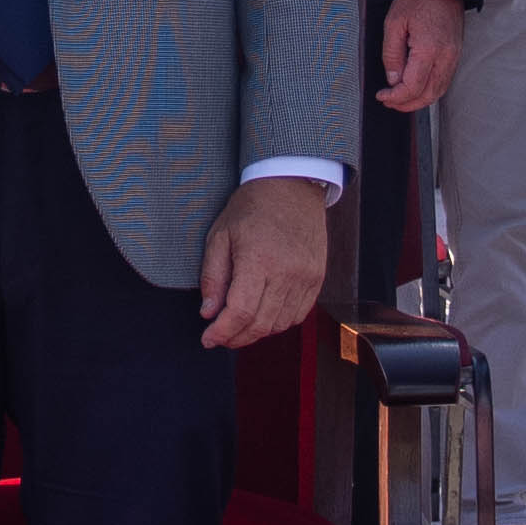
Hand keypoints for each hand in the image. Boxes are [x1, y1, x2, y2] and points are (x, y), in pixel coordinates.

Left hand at [193, 175, 330, 352]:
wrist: (291, 185)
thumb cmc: (251, 207)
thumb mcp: (220, 235)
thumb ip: (213, 276)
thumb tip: (208, 313)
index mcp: (258, 260)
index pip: (240, 312)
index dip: (222, 332)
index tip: (208, 339)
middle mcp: (287, 272)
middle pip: (261, 324)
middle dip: (236, 338)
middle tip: (220, 337)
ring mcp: (306, 277)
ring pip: (280, 324)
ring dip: (257, 333)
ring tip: (239, 327)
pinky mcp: (317, 278)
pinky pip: (299, 315)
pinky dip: (279, 323)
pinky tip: (263, 316)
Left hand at [376, 0, 462, 115]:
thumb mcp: (394, 23)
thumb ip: (391, 55)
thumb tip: (393, 80)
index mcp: (429, 50)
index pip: (412, 87)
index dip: (395, 97)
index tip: (382, 96)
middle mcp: (446, 57)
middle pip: (428, 95)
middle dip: (407, 104)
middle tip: (389, 101)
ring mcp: (454, 57)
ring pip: (439, 92)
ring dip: (419, 100)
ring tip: (400, 99)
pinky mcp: (456, 54)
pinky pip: (444, 81)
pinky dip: (430, 90)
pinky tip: (416, 88)